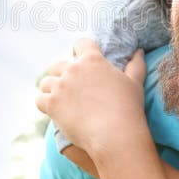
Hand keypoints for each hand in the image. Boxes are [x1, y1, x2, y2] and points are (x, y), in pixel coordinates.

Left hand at [36, 38, 147, 156]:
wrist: (115, 134)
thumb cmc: (128, 108)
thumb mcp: (135, 83)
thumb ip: (136, 64)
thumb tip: (139, 51)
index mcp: (93, 59)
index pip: (80, 43)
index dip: (80, 50)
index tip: (81, 59)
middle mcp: (73, 69)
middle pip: (58, 64)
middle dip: (62, 73)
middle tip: (70, 87)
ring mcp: (60, 86)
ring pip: (46, 82)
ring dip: (52, 89)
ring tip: (60, 99)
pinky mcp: (52, 104)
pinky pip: (39, 99)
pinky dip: (44, 103)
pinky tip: (52, 109)